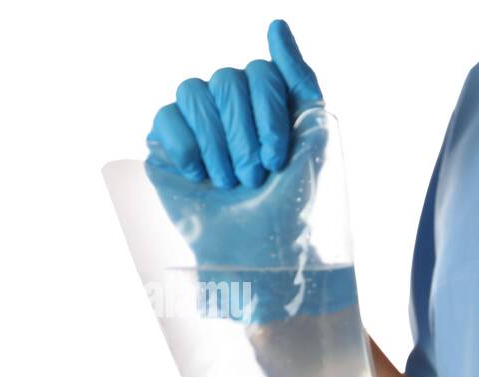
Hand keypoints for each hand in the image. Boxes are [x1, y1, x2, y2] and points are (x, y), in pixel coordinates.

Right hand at [144, 21, 345, 321]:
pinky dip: (186, 150)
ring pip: (193, 92)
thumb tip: (275, 24)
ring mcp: (198, 121)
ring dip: (218, 146)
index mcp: (267, 100)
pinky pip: (166, 117)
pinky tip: (199, 177)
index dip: (269, 116)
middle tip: (253, 178)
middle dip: (244, 137)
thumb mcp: (313, 140)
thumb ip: (301, 80)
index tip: (277, 160)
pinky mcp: (168, 141)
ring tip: (229, 183)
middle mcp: (231, 104)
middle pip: (227, 80)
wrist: (257, 250)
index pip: (261, 72)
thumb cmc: (290, 202)